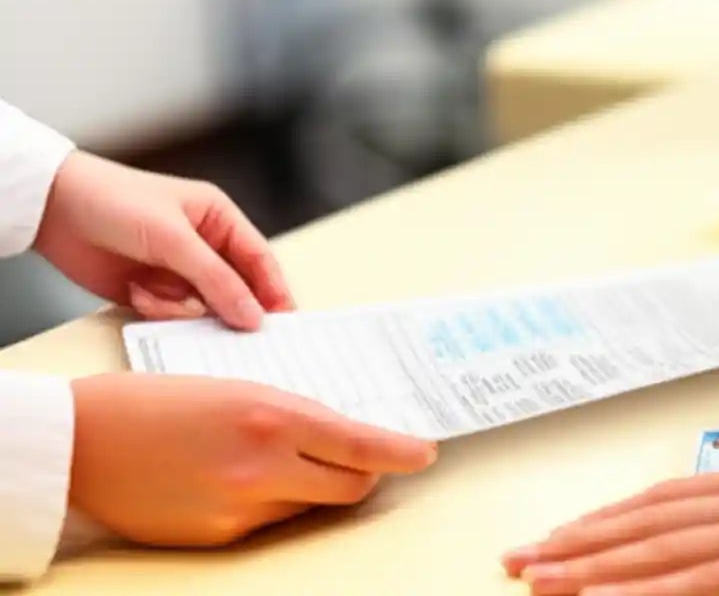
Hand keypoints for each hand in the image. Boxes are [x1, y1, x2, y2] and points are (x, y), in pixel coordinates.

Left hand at [35, 152, 292, 329]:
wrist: (52, 210)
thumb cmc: (115, 202)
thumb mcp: (174, 239)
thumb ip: (217, 279)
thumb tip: (253, 315)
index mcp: (219, 220)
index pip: (259, 260)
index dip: (274, 291)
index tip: (284, 322)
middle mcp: (203, 247)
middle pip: (235, 289)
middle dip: (229, 308)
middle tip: (233, 332)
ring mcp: (177, 271)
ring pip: (203, 309)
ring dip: (181, 309)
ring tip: (154, 293)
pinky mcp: (151, 292)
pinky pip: (172, 317)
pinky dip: (157, 311)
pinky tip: (136, 291)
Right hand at [69, 373, 436, 546]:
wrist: (88, 441)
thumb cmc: (161, 401)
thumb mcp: (240, 387)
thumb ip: (295, 414)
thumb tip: (343, 436)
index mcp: (272, 417)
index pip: (362, 444)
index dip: (402, 452)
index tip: (424, 453)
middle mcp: (263, 468)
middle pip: (351, 485)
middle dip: (365, 473)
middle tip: (361, 458)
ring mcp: (242, 509)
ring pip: (311, 504)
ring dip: (310, 486)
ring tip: (266, 458)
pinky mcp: (222, 538)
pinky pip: (270, 523)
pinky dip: (269, 503)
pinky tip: (231, 479)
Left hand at [502, 466, 718, 595]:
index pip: (664, 495)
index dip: (607, 515)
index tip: (564, 531)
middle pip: (647, 518)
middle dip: (578, 539)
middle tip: (523, 556)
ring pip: (659, 549)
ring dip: (592, 567)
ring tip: (539, 579)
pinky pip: (698, 584)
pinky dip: (643, 594)